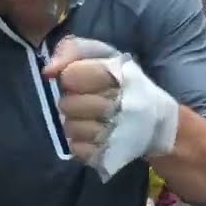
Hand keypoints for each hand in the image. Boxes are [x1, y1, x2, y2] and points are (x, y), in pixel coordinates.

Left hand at [42, 36, 179, 178]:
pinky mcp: (107, 154)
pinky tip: (95, 136)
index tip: (84, 80)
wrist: (157, 123)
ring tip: (93, 119)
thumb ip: (72, 51)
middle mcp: (118, 104)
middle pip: (67, 104)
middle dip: (73, 102)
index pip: (71, 75)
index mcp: (118, 75)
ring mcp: (113, 132)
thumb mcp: (103, 55)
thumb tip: (48, 71)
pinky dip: (81, 142)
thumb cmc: (124, 83)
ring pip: (69, 127)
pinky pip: (76, 148)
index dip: (72, 77)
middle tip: (89, 101)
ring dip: (76, 123)